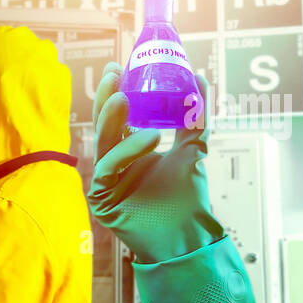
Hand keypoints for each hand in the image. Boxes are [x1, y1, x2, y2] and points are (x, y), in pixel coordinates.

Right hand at [86, 63, 222, 263]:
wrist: (190, 235)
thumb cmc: (188, 197)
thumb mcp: (195, 147)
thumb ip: (196, 116)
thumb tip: (201, 79)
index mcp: (131, 150)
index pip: (119, 116)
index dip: (117, 91)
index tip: (121, 67)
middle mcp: (116, 163)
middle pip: (104, 124)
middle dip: (106, 97)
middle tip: (114, 74)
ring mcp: (107, 181)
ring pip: (102, 142)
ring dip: (111, 117)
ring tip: (126, 98)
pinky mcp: (102, 199)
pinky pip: (109, 167)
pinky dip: (126, 149)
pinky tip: (148, 138)